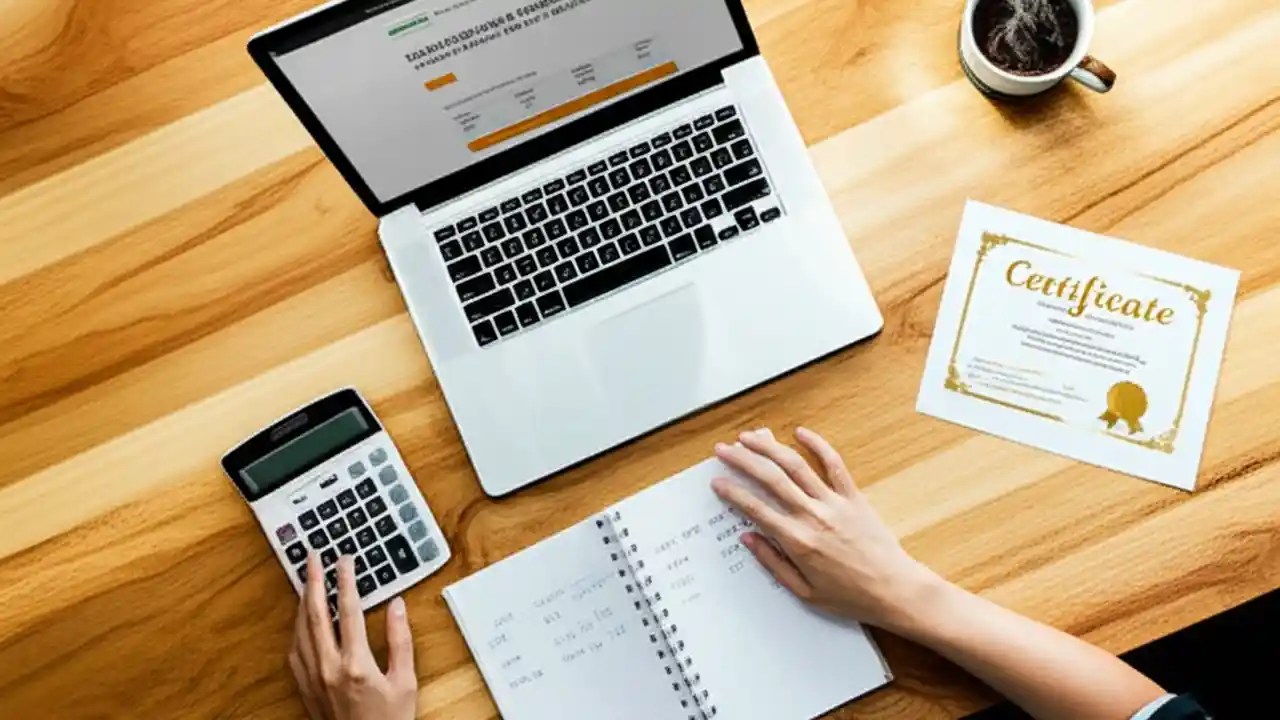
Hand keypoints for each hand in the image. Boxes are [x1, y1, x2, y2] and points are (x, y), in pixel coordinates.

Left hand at [290, 554, 417, 719]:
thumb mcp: (405, 682)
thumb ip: (401, 641)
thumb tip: (397, 607)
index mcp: (356, 664)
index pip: (349, 610)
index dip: (346, 580)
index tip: (345, 559)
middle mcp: (328, 668)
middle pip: (316, 614)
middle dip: (315, 581)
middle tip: (312, 557)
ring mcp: (313, 678)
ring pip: (301, 629)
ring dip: (304, 600)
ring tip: (307, 579)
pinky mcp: (305, 687)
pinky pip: (295, 649)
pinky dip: (297, 626)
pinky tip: (301, 618)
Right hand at [711, 427, 942, 633]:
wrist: (894, 590)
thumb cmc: (851, 596)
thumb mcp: (804, 592)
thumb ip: (773, 562)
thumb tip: (748, 538)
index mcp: (797, 541)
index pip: (755, 508)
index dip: (732, 492)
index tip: (718, 481)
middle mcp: (812, 516)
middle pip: (770, 479)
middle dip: (742, 460)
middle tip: (724, 449)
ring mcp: (834, 503)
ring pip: (796, 466)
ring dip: (770, 448)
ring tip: (750, 437)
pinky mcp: (854, 497)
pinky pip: (834, 464)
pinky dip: (818, 445)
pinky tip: (801, 433)